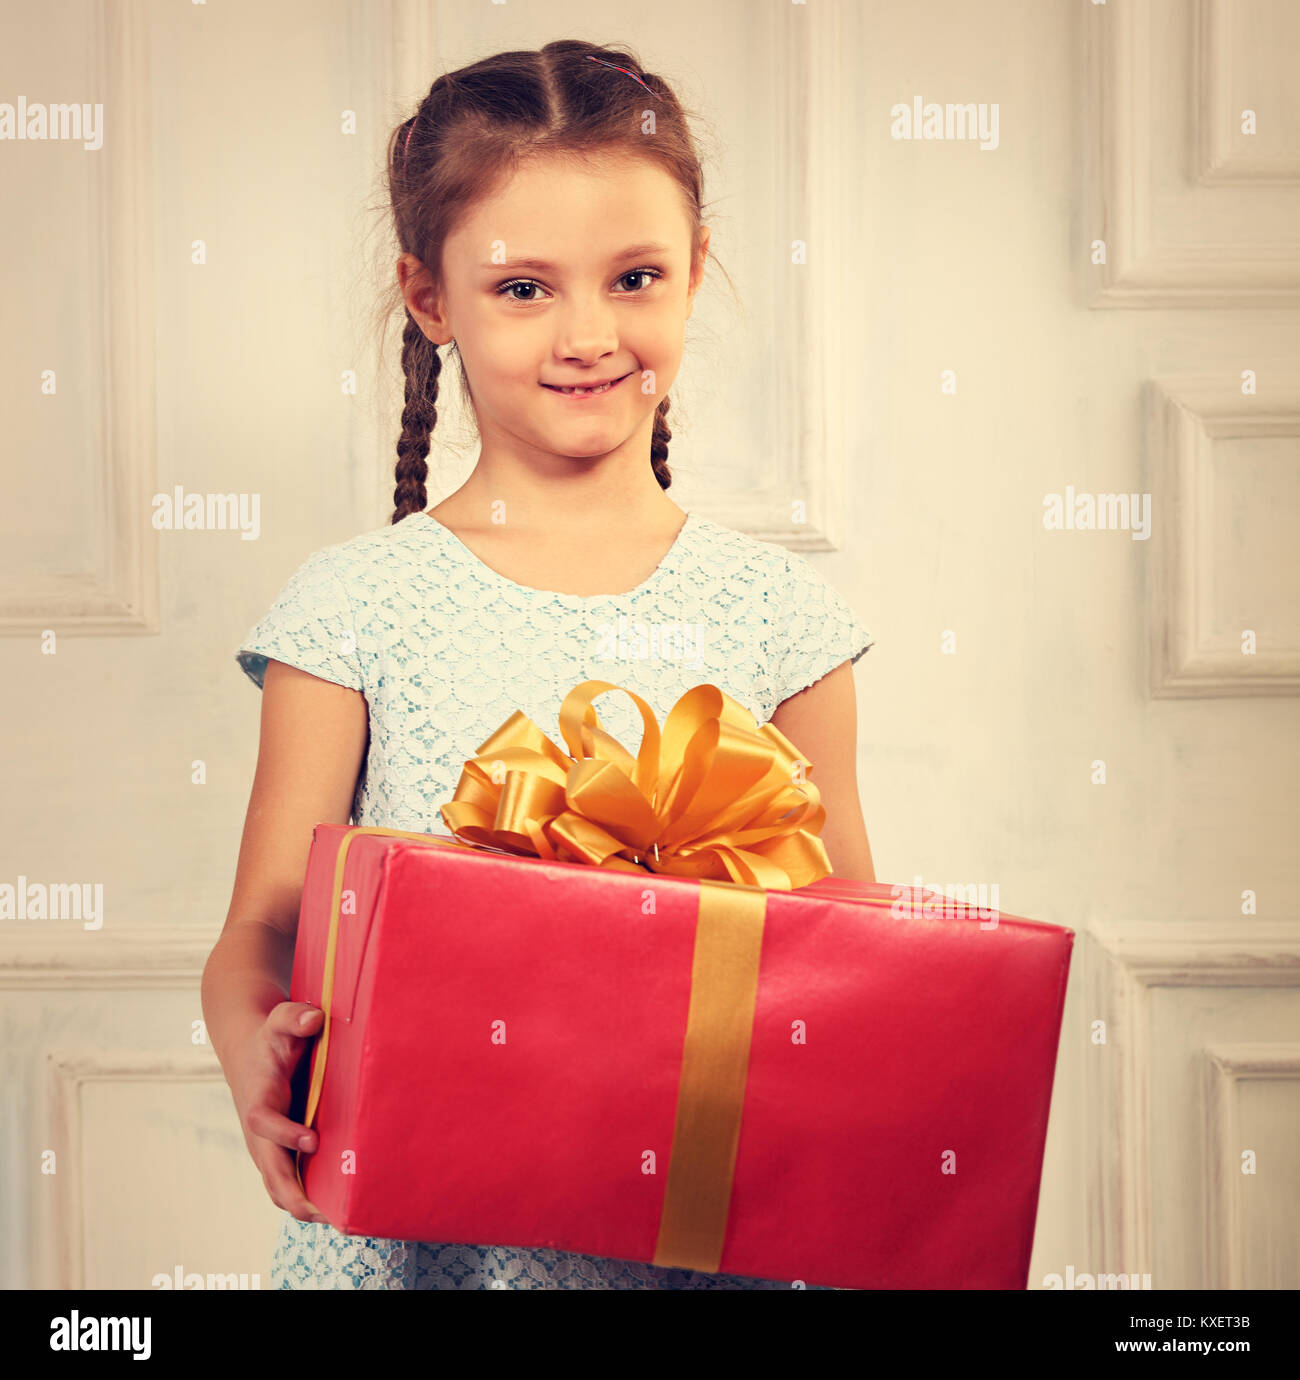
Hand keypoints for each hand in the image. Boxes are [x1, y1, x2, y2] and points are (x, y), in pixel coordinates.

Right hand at [228, 1001, 328, 1225]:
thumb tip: (313, 1018)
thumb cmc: (272, 1036)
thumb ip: (293, 1017)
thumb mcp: (279, 1019)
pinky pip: (288, 1180)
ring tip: (337, 1219)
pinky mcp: (279, 1151)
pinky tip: (334, 1207)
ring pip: (277, 1184)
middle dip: (293, 1192)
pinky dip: (305, 1197)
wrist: (251, 1051)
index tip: (313, 1142)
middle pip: (268, 1170)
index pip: (263, 1122)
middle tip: (324, 1211)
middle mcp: (259, 1131)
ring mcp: (267, 1145)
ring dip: (301, 1204)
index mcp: (258, 1099)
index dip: (284, 1135)